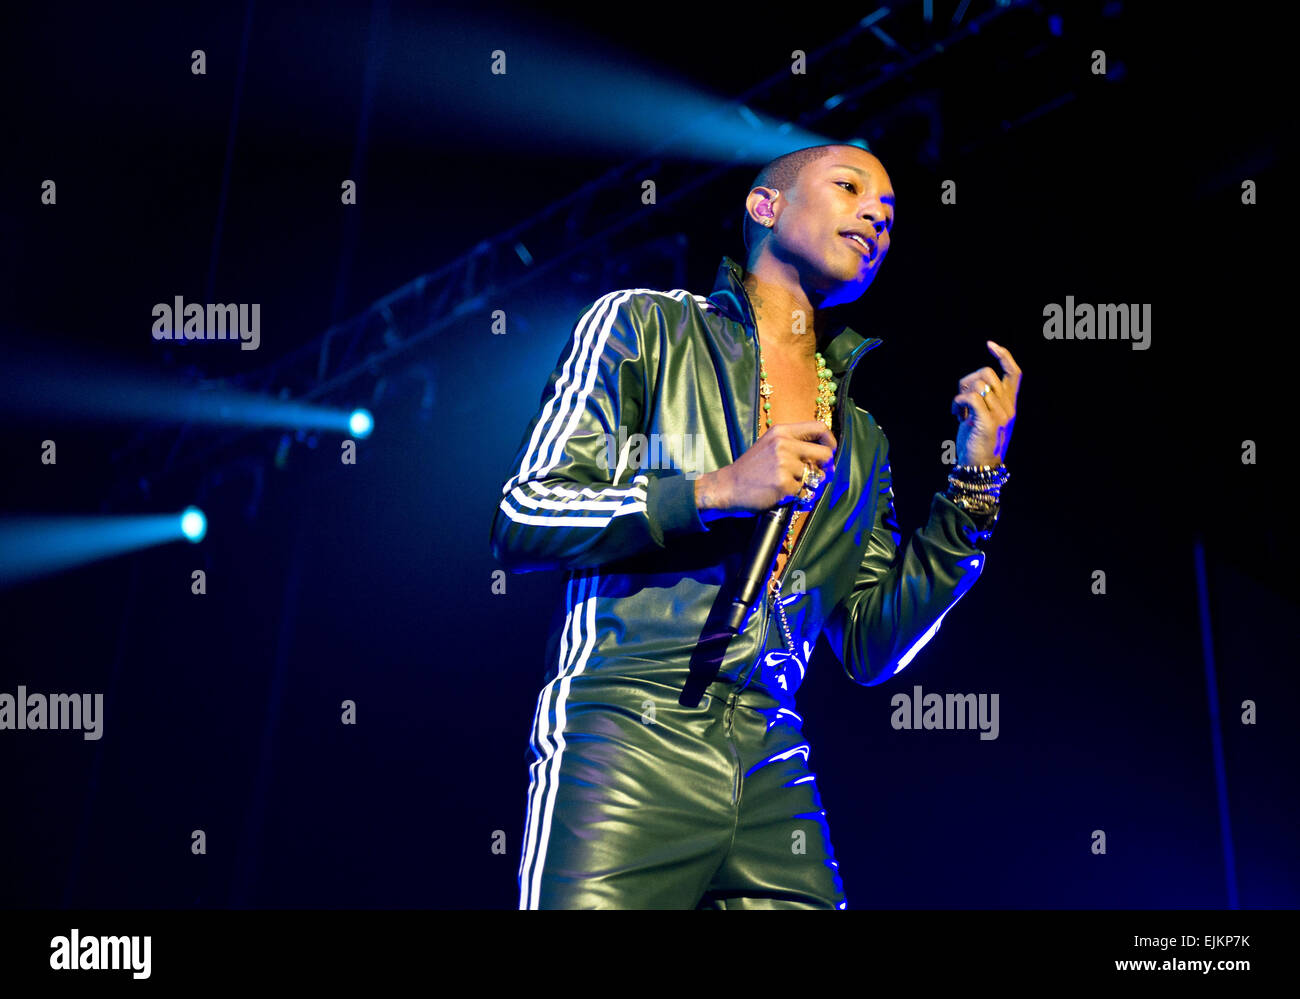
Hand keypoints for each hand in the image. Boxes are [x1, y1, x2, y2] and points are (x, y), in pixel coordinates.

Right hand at [694, 421, 835, 519]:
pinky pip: (805, 492)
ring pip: (816, 476)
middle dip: (828, 468)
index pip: (819, 428)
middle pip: (825, 454)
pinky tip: (783, 495)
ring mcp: (784, 464)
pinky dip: (799, 497)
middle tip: (823, 477)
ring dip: (809, 485)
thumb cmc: (750, 470)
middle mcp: (784, 444)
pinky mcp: (784, 484)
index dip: (830, 441)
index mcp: (781, 432)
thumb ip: (793, 445)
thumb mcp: (769, 446)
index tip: (829, 452)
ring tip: (791, 487)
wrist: (727, 487)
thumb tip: (824, 454)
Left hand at [952, 340, 1020, 466]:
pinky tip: (956, 414)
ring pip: (978, 383)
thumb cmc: (976, 442)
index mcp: (1009, 405)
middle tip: (961, 400)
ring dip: (961, 393)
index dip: (1004, 356)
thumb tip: (973, 382)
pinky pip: (971, 397)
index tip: (991, 345)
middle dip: (967, 381)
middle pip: (987, 374)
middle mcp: (1008, 408)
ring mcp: (1000, 415)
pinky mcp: (988, 422)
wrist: (978, 468)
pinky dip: (958, 402)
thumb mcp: (983, 417)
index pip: (1014, 373)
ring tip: (959, 411)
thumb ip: (984, 400)